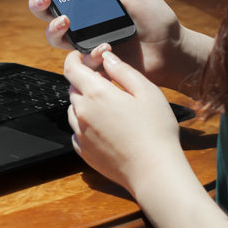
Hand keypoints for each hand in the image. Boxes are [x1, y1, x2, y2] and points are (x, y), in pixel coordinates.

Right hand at [9, 0, 188, 89]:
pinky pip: (78, 59)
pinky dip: (91, 51)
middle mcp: (80, 20)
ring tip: (66, 20)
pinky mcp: (91, 62)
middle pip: (44, 11)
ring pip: (52, 36)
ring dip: (53, 27)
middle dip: (36, 1)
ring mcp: (84, 41)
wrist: (172, 51)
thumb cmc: (156, 19)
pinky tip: (105, 47)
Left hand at [64, 48, 185, 193]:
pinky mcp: (84, 152)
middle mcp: (82, 112)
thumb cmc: (155, 131)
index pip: (71, 69)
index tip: (80, 56)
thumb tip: (107, 58)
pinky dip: (85, 124)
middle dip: (84, 80)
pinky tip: (105, 126)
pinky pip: (77, 131)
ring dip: (84, 102)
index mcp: (96, 94)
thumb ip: (123, 70)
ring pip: (73, 110)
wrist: (154, 172)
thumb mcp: (146, 91)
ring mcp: (81, 134)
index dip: (74, 58)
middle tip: (105, 81)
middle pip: (73, 88)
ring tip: (108, 106)